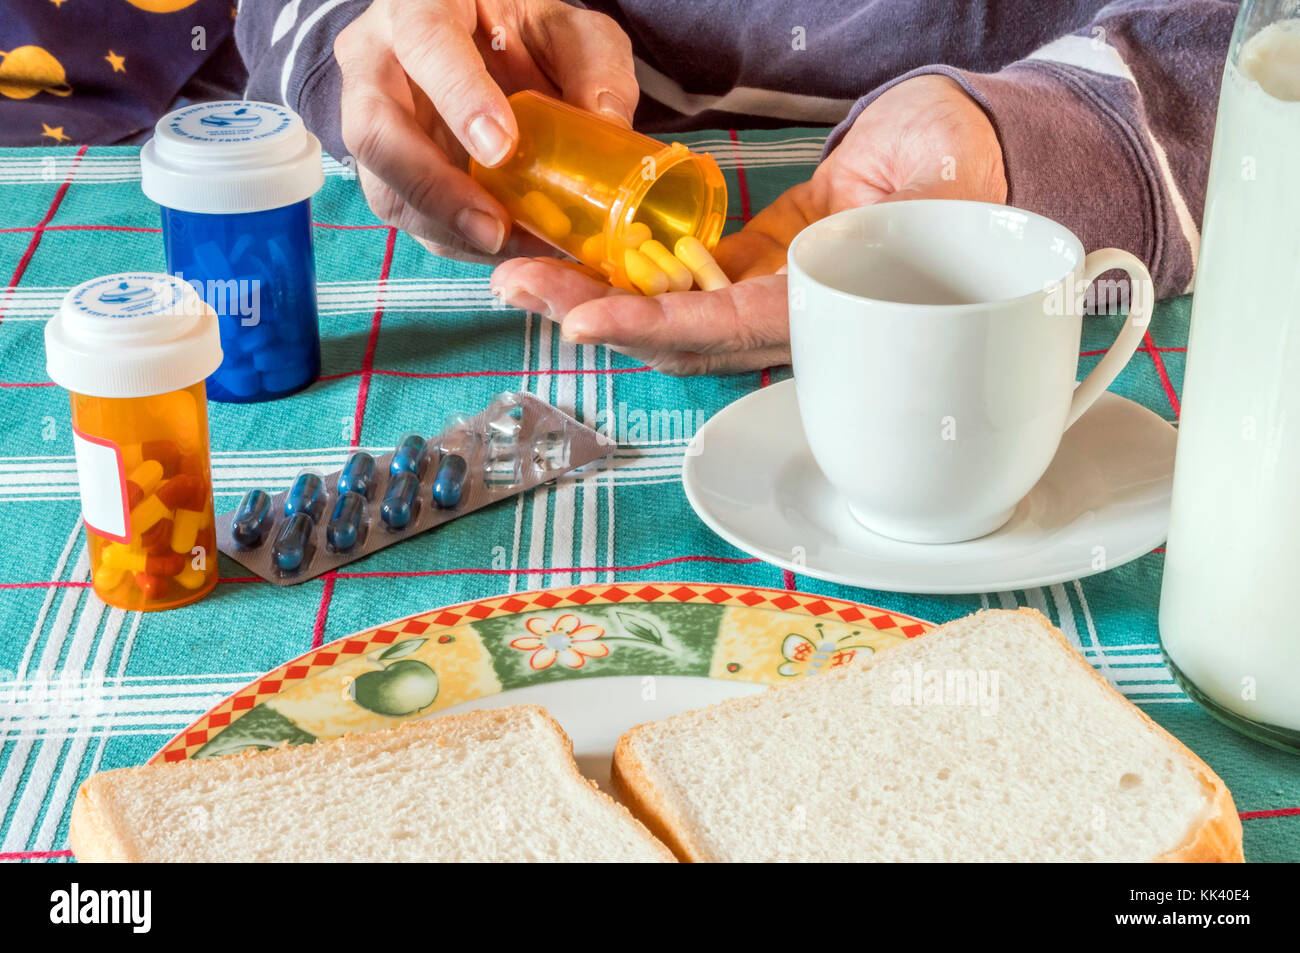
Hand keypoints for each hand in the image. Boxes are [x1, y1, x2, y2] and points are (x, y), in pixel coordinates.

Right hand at [335, 0, 636, 261]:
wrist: (484, 43)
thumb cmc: (518, 29)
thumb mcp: (567, 28)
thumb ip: (593, 63)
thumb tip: (608, 125)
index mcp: (419, 6)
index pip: (425, 45)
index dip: (459, 98)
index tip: (500, 149)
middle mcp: (377, 63)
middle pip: (376, 132)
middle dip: (436, 190)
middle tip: (495, 228)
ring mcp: (373, 123)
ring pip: (386, 188)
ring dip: (449, 229)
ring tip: (513, 246)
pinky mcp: (388, 174)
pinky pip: (411, 218)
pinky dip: (459, 242)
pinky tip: (507, 246)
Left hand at [491, 74, 1008, 373]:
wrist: (978, 154)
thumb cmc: (969, 172)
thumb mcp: (941, 198)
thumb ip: (891, 236)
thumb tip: (828, 271)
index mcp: (833, 314)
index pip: (729, 330)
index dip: (656, 330)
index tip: (588, 319)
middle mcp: (790, 317)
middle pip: (676, 330)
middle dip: (593, 310)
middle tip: (519, 282)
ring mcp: (771, 292)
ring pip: (670, 305)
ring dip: (596, 289)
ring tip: (524, 266)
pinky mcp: (761, 263)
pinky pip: (687, 274)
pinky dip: (633, 267)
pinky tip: (581, 253)